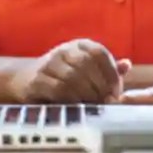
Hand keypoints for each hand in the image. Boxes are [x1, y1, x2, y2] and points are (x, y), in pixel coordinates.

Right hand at [7, 39, 131, 103]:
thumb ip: (107, 70)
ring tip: (93, 107)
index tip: (115, 91)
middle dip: (99, 87)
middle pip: (86, 64)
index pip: (99, 53)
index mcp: (80, 45)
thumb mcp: (87, 71)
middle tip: (106, 103)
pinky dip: (71, 99)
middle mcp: (64, 50)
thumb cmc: (64, 78)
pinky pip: (57, 89)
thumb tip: (127, 65)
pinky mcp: (36, 79)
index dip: (110, 72)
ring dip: (86, 95)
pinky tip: (77, 108)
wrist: (25, 81)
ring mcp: (48, 63)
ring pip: (72, 77)